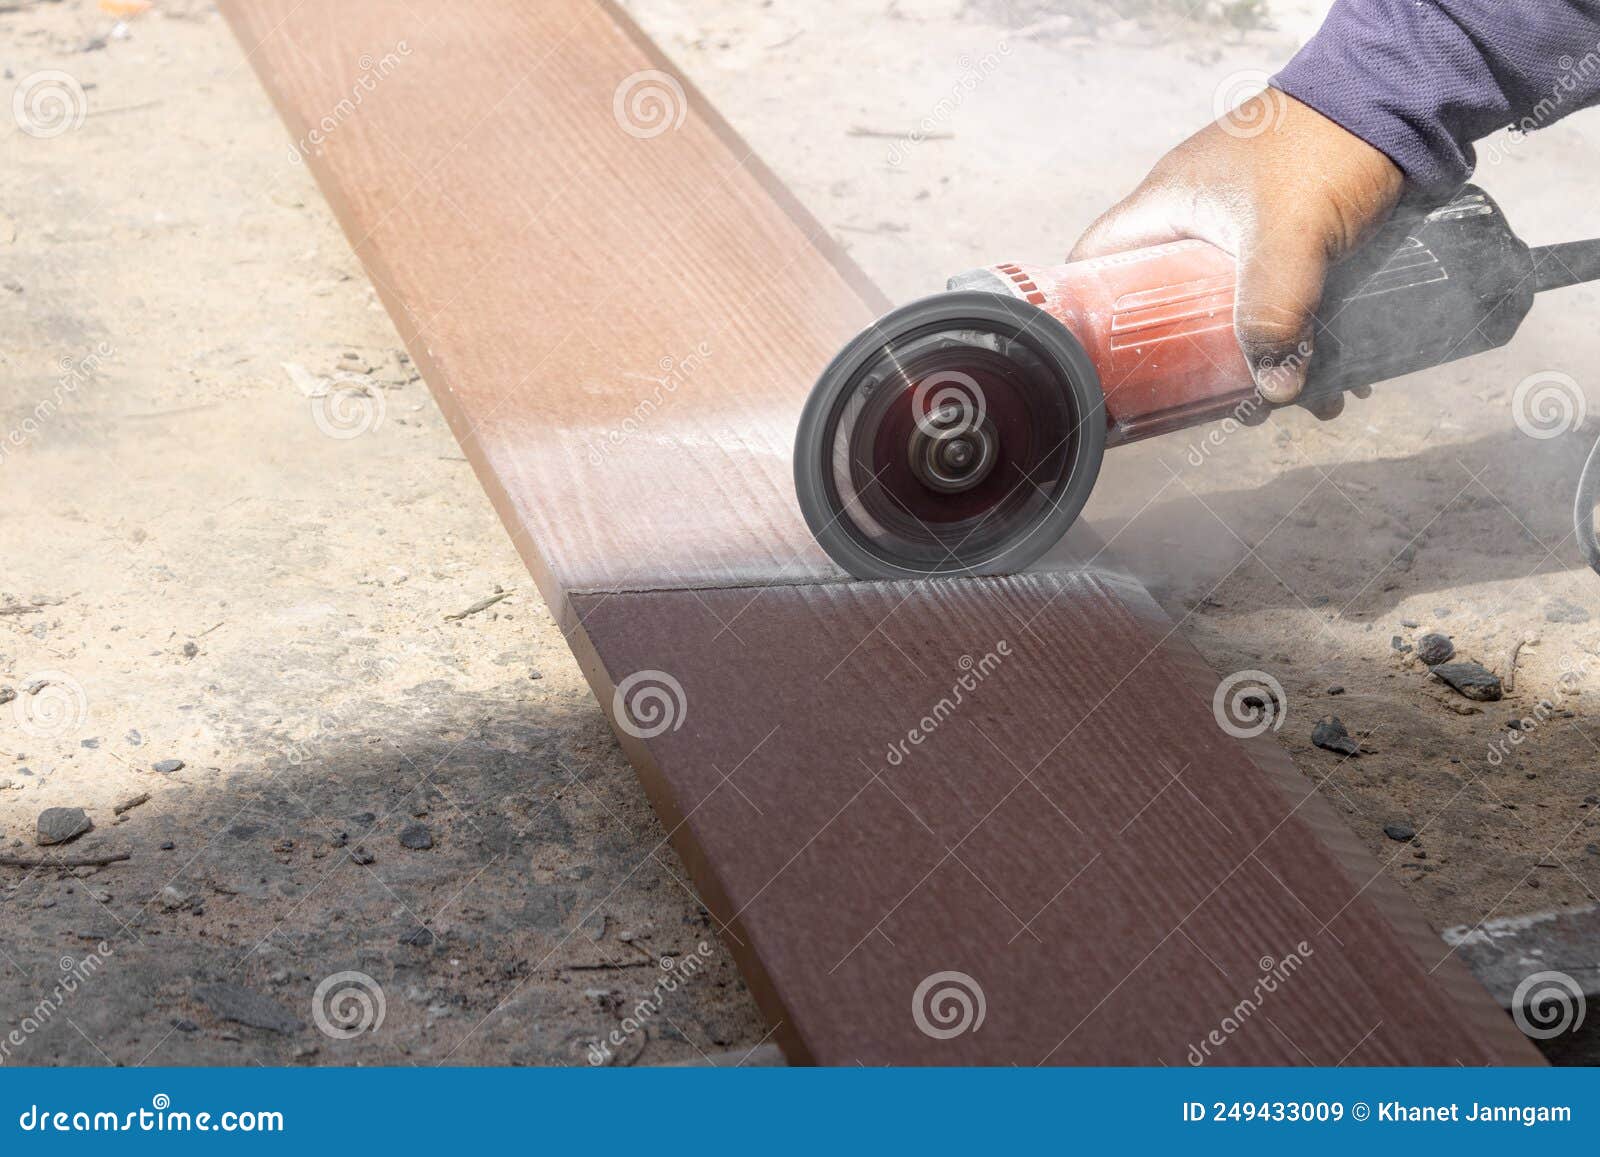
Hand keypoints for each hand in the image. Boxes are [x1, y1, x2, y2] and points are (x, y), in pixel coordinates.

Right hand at [1070, 88, 1403, 418]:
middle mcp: (1196, 220)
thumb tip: (1274, 390)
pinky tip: (1336, 372)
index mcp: (1165, 207)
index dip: (1084, 315)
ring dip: (1260, 356)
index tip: (1098, 368)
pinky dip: (1302, 337)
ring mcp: (1244, 230)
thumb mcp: (1285, 238)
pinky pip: (1281, 301)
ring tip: (1295, 394)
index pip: (1093, 263)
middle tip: (1211, 400)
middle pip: (1165, 302)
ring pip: (1231, 310)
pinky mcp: (1292, 239)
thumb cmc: (1324, 147)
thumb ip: (1272, 315)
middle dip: (1191, 359)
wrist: (1403, 101)